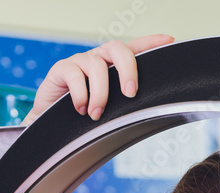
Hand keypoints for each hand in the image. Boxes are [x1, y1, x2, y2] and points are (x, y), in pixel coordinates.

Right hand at [22, 34, 174, 124]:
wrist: (50, 124)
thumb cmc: (82, 116)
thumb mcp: (108, 109)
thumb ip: (123, 104)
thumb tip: (147, 112)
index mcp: (113, 66)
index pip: (134, 48)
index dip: (151, 42)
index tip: (168, 41)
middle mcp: (98, 59)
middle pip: (117, 49)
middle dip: (128, 70)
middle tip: (130, 93)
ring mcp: (79, 61)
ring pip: (97, 65)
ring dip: (100, 93)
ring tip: (96, 113)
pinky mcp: (61, 69)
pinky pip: (74, 74)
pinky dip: (80, 94)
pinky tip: (80, 109)